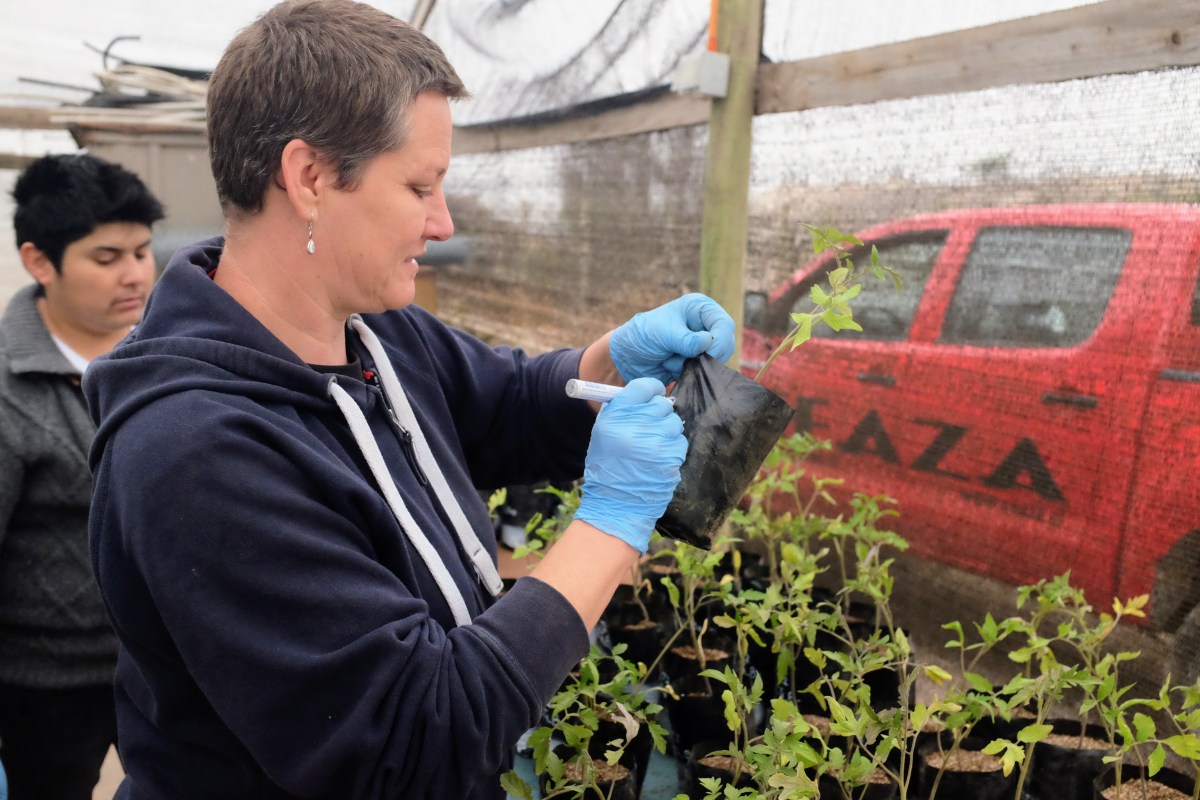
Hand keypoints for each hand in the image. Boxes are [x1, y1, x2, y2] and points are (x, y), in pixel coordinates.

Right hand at [574, 378, 685, 552]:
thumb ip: (623, 409)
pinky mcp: (670, 457)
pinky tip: (659, 460)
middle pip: (662, 403)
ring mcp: (654, 441)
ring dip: (668, 432)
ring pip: (674, 422)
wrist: (616, 504)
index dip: (652, 390)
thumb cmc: (609, 467)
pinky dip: (673, 449)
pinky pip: (680, 441)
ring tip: (653, 447)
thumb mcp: (603, 433)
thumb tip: (649, 392)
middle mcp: (635, 425)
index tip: (654, 396)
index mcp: (615, 416)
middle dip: (660, 414)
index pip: (643, 386)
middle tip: (651, 428)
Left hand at [609, 293, 735, 383]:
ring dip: (695, 366)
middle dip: (706, 356)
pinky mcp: (698, 362)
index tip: (706, 354)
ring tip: (671, 361)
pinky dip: (691, 374)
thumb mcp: (663, 333)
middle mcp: (706, 325)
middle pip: (726, 344)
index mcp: (700, 309)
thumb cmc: (643, 335)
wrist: (628, 356)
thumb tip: (707, 343)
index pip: (724, 324)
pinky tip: (672, 368)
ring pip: (717, 361)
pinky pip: (705, 373)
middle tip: (683, 360)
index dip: (720, 341)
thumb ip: (686, 340)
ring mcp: (703, 345)